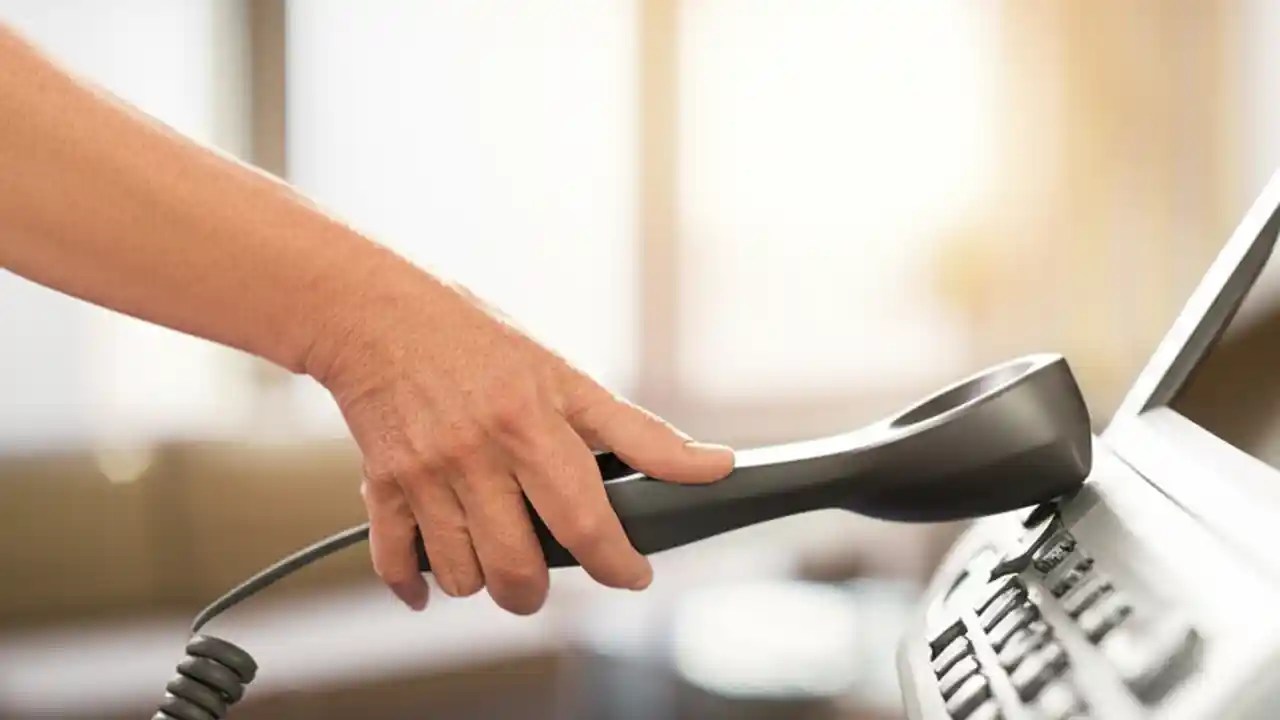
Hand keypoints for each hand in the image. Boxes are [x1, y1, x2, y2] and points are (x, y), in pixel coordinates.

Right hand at [305, 251, 734, 614]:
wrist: (376, 314)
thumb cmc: (481, 341)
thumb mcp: (568, 377)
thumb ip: (640, 434)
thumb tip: (713, 467)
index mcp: (531, 424)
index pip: (585, 522)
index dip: (617, 564)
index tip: (631, 575)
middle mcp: (476, 454)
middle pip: (517, 568)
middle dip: (540, 591)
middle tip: (547, 577)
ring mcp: (425, 474)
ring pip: (461, 577)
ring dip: (484, 584)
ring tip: (494, 559)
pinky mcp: (381, 487)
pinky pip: (398, 563)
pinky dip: (417, 584)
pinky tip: (433, 577)